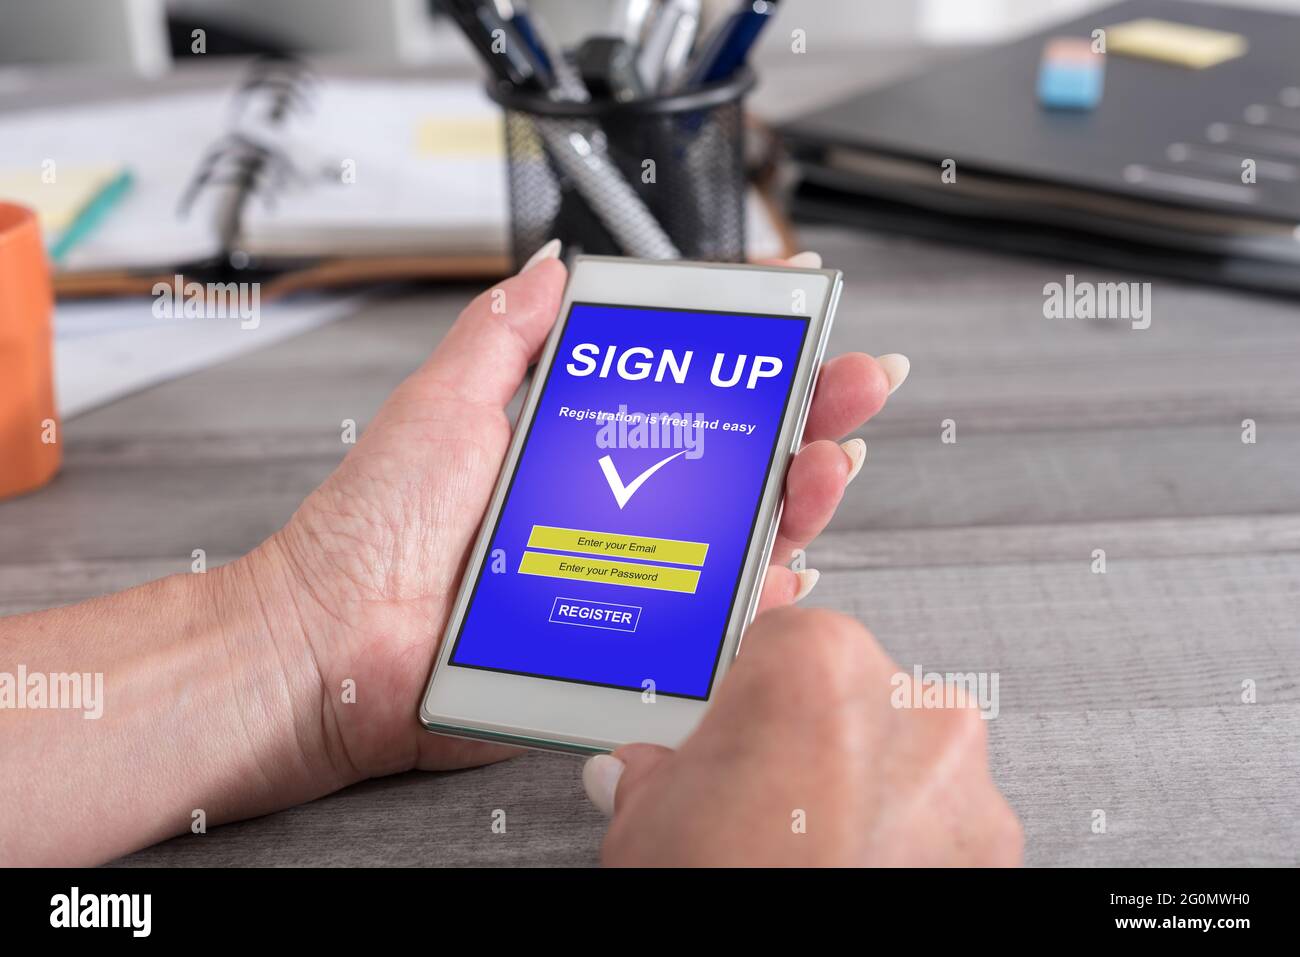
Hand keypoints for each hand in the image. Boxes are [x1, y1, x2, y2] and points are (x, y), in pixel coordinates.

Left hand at [237, 247, 905, 783]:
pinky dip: (761, 604)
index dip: (752, 364)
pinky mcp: (624, 647)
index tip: (799, 329)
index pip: (688, 396)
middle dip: (809, 419)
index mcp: (579, 446)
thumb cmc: (372, 531)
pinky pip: (711, 628)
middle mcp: (614, 508)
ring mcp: (625, 578)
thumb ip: (505, 332)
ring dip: (799, 499)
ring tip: (823, 466)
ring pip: (740, 539)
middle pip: (735, 462)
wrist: (334, 644)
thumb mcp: (445, 404)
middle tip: (850, 387)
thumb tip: (557, 265)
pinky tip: (790, 573)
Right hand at [585, 606, 1022, 865]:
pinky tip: (851, 864)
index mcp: (816, 663)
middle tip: (757, 794)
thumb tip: (649, 773)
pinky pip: (942, 811)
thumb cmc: (720, 890)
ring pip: (902, 748)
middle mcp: (906, 703)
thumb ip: (658, 770)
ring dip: (862, 783)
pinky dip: (906, 834)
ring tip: (803, 841)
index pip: (778, 634)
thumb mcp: (650, 816)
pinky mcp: (992, 839)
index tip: (733, 716)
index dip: (744, 686)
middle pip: (847, 688)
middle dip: (805, 734)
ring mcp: (960, 773)